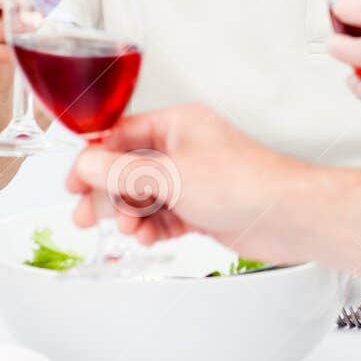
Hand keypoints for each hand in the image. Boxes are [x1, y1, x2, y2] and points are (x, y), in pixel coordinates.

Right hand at [67, 103, 290, 253]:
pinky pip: (164, 215)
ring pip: (146, 195)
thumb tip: (86, 163)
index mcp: (178, 124)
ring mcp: (194, 178)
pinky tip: (148, 237)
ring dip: (131, 214)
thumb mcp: (169, 175)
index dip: (94, 158)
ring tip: (129, 230)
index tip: (74, 182)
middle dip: (108, 193)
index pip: (121, 134)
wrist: (286, 216)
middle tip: (86, 215)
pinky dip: (152, 227)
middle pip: (129, 168)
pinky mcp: (202, 207)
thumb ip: (122, 170)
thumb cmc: (243, 183)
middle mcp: (185, 147)